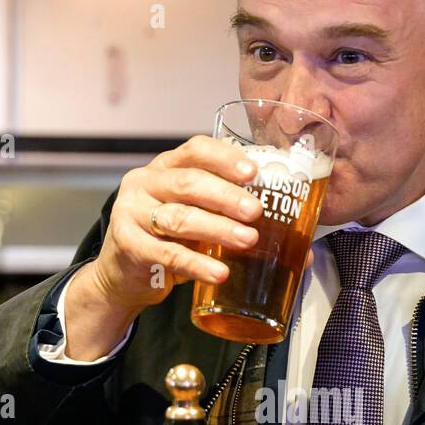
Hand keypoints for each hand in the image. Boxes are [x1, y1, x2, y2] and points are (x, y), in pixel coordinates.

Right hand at [64, 135, 312, 358]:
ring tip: (247, 241)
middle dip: (226, 196)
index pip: (195, 150)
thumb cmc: (170, 241)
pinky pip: (167, 254)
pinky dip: (196, 264)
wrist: (123, 275)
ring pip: (179, 218)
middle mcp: (146, 183)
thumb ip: (233, 221)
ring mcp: (132, 213)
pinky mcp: (128, 245)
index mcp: (166, 167)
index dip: (225, 158)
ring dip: (216, 229)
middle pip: (188, 183)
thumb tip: (302, 247)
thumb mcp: (198, 220)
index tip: (253, 172)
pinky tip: (219, 272)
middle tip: (256, 211)